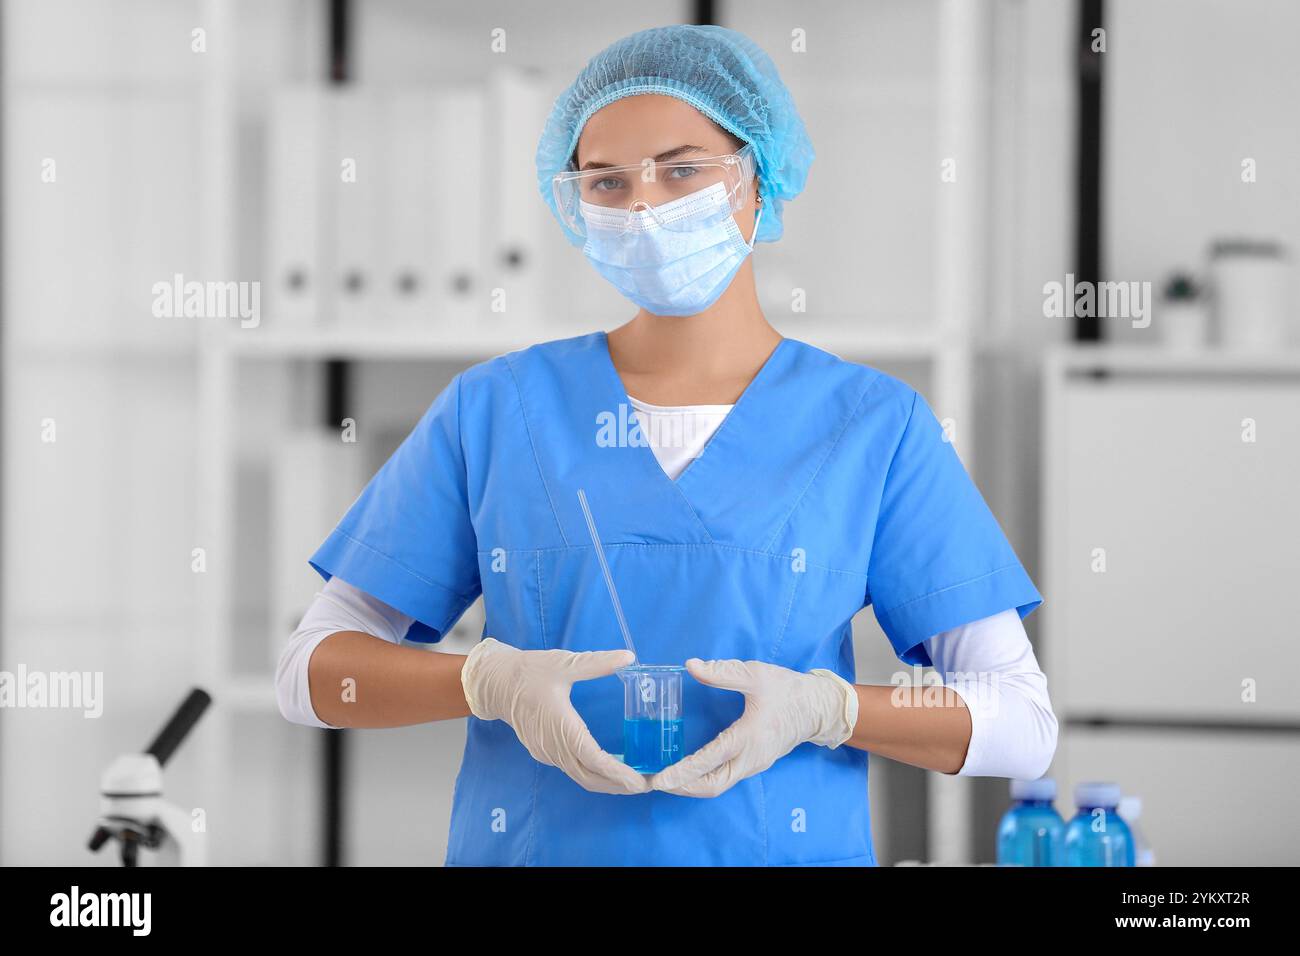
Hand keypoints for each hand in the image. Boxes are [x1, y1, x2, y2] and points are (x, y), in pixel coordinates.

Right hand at [460, 638, 648, 794]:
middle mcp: (554, 747)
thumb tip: (628, 657)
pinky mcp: (545, 752)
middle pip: (590, 777)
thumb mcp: (563, 662)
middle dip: (620, 785)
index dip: (618, 773)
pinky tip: (611, 767)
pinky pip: (573, 770)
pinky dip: (595, 774)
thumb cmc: (528, 672)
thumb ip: (596, 663)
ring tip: (635, 780)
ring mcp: (548, 753)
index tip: (640, 781)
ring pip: (582, 777)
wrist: (495, 683)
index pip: (594, 759)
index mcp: (560, 727)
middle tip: (648, 784)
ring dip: (608, 782)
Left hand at [651, 658, 857, 797]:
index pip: (709, 761)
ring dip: (692, 785)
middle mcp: (750, 759)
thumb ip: (723, 672)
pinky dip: (704, 780)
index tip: (659, 779)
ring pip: (719, 785)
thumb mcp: (756, 675)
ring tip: (666, 779)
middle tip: (655, 782)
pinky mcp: (754, 763)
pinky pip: (725, 779)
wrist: (818, 708)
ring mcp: (753, 765)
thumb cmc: (788, 690)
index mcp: (748, 738)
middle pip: (712, 785)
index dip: (682, 772)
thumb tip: (691, 665)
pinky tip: (688, 771)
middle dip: (682, 787)